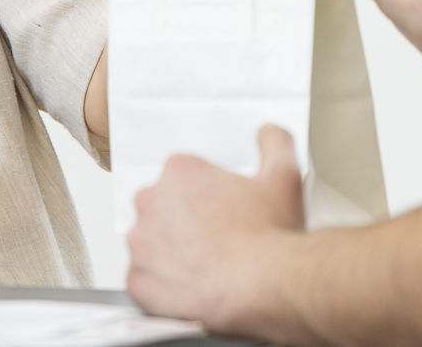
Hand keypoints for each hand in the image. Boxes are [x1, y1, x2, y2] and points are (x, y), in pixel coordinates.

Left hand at [126, 126, 304, 327]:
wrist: (264, 287)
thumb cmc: (269, 236)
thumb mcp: (284, 176)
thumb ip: (274, 143)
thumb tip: (267, 134)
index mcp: (179, 171)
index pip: (185, 178)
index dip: (208, 196)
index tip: (224, 212)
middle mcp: (150, 201)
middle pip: (163, 208)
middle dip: (185, 222)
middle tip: (218, 239)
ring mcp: (140, 243)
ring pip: (152, 244)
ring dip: (172, 253)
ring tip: (207, 266)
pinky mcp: (137, 281)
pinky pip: (144, 280)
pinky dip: (163, 286)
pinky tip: (193, 287)